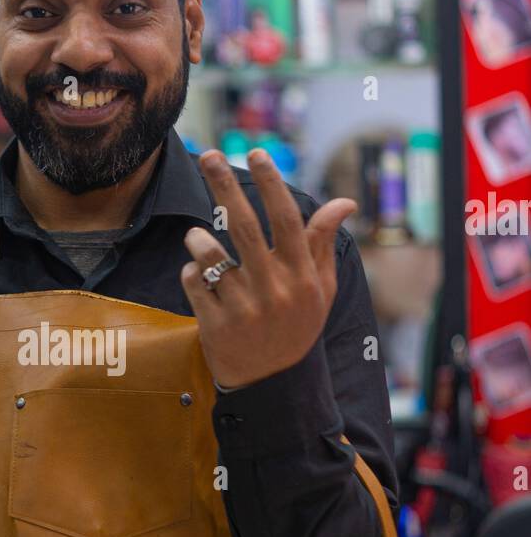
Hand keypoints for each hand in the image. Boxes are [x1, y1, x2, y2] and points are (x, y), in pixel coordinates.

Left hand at [180, 148, 356, 388]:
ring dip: (198, 240)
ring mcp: (243, 309)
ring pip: (211, 256)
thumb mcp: (320, 289)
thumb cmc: (296, 325)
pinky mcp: (215, 325)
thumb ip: (323, 244)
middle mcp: (273, 290)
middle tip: (209, 155)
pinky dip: (192, 272)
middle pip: (244, 226)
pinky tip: (201, 279)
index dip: (272, 184)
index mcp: (301, 276)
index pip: (287, 220)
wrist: (271, 384)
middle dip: (225, 186)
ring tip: (198, 238)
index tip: (258, 152)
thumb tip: (344, 202)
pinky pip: (193, 282)